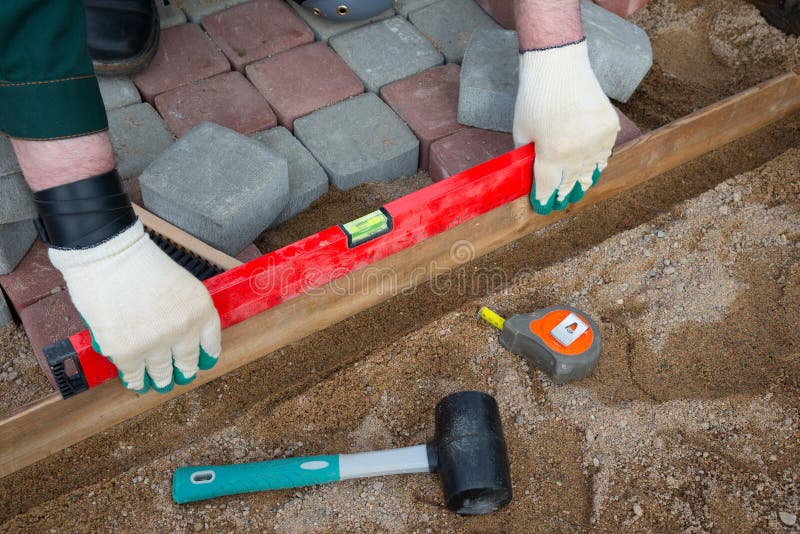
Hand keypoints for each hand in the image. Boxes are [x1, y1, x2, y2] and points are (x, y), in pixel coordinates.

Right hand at [49, 220, 221, 393]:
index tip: (204, 361)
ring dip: (161, 380)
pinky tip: (137, 383)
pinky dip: (136, 380)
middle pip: (188, 361)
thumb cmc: (139, 261)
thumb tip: (180, 334)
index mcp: (201, 309)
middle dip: (184, 370)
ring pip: (162, 372)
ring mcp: (156, 343)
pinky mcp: (128, 352)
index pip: (211, 342)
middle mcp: (184, 329)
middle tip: (182, 376)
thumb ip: (184, 309)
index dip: (206, 354)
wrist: (108, 255)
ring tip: (160, 384)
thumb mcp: (181, 283)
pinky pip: (135, 374)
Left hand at [513, 39, 619, 214]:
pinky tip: (592, 168)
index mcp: (552, 154)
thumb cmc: (535, 98)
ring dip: (583, 182)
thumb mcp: (521, 131)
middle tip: (560, 202)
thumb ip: (526, 156)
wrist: (559, 66)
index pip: (548, 187)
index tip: (542, 206)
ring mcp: (596, 139)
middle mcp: (577, 150)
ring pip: (591, 170)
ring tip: (578, 190)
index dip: (544, 199)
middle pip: (571, 182)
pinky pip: (604, 152)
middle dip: (564, 194)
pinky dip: (597, 161)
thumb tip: (529, 174)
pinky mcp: (609, 126)